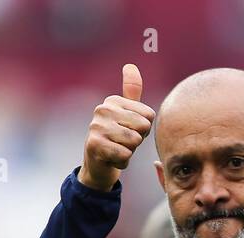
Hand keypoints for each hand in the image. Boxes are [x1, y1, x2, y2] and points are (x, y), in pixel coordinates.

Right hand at [79, 63, 155, 191]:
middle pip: (143, 127)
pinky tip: (112, 159)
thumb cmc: (117, 138)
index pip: (149, 116)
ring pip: (134, 141)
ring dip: (130, 151)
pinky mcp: (94, 145)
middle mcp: (102, 109)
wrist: (97, 165)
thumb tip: (130, 65)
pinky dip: (122, 162)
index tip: (129, 131)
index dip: (144, 129)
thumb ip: (131, 91)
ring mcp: (96, 126)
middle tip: (123, 142)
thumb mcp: (126, 114)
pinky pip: (125, 155)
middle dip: (138, 140)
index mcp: (113, 100)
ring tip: (117, 149)